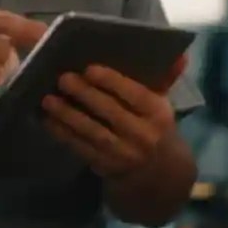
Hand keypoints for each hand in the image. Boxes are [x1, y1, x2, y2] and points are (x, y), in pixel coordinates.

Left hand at [41, 54, 187, 178]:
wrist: (158, 174)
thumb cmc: (153, 126)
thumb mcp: (162, 103)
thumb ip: (165, 77)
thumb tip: (179, 53)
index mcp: (159, 113)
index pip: (136, 94)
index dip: (112, 81)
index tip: (89, 68)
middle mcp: (143, 135)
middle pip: (111, 112)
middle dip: (86, 95)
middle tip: (63, 78)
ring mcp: (124, 154)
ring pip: (93, 132)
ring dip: (68, 116)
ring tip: (48, 99)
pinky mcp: (106, 167)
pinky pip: (82, 148)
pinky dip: (63, 134)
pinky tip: (48, 120)